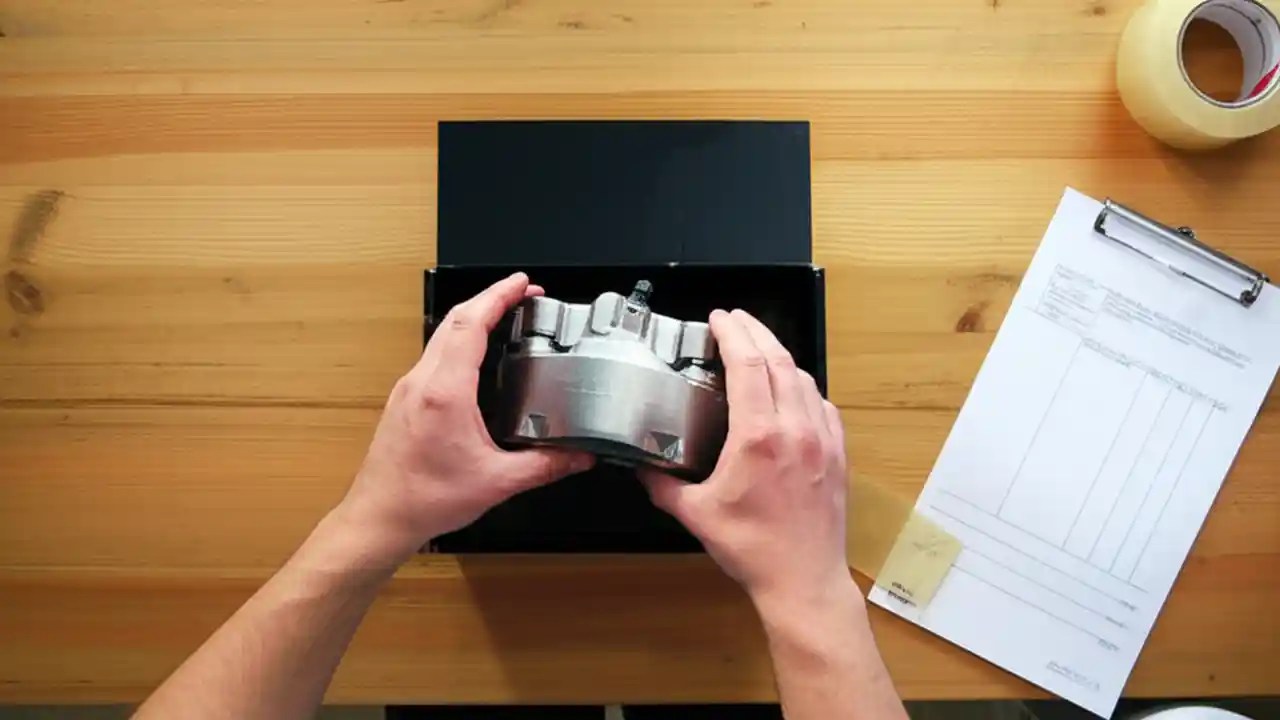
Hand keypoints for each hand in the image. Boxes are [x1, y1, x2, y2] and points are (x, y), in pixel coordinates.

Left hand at [339, 272, 594, 564]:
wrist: (379, 518)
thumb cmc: (423, 500)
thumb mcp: (497, 482)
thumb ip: (545, 466)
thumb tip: (579, 455)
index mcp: (445, 392)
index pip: (471, 324)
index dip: (499, 296)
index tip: (522, 283)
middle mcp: (422, 382)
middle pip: (454, 319)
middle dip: (490, 298)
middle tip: (521, 293)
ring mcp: (408, 389)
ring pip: (441, 334)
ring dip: (472, 317)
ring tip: (503, 315)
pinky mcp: (404, 400)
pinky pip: (433, 355)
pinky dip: (459, 340)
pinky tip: (476, 354)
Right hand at [640, 309, 849, 606]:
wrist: (803, 580)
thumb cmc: (755, 550)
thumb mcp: (696, 515)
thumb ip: (662, 485)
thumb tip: (642, 469)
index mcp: (759, 437)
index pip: (748, 364)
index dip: (733, 333)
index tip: (720, 319)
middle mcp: (795, 430)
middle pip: (778, 360)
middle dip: (756, 332)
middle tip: (736, 320)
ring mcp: (821, 440)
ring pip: (803, 378)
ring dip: (780, 356)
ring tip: (759, 349)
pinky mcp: (837, 454)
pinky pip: (822, 405)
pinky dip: (804, 387)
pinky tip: (793, 390)